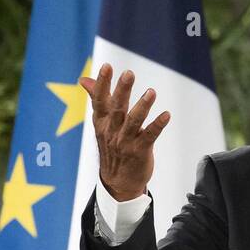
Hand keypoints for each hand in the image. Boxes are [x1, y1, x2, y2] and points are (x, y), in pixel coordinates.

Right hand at [79, 63, 170, 201]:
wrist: (117, 182)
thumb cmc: (111, 146)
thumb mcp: (101, 123)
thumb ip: (97, 98)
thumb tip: (83, 79)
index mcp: (102, 122)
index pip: (100, 100)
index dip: (102, 84)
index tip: (106, 67)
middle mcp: (112, 131)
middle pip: (117, 108)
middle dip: (122, 90)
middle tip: (128, 73)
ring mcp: (126, 142)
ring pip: (134, 121)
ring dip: (142, 106)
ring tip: (151, 92)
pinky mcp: (140, 151)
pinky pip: (150, 136)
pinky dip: (158, 125)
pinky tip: (166, 115)